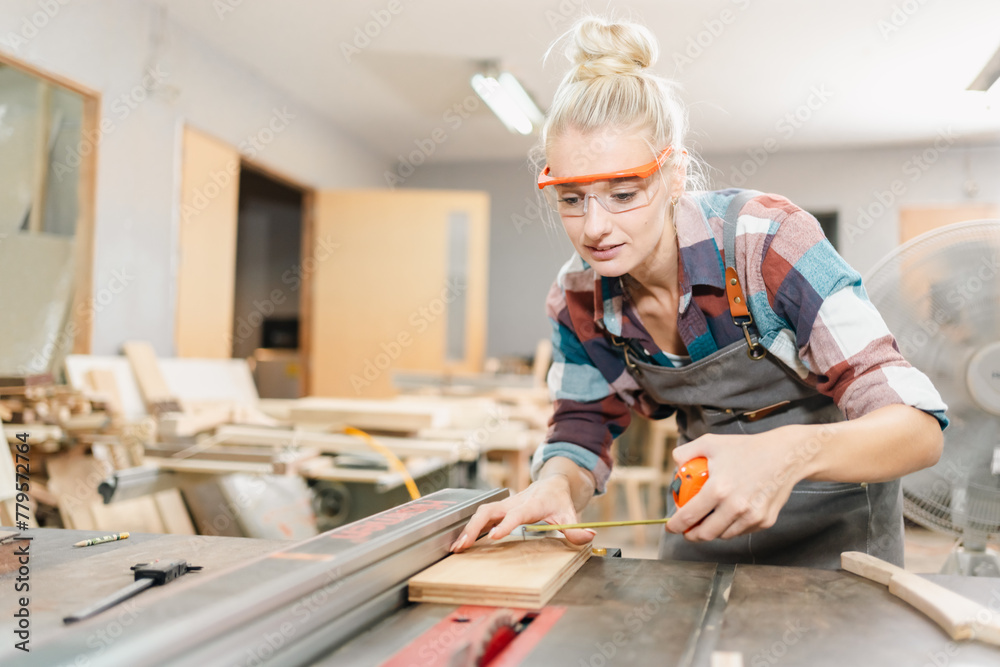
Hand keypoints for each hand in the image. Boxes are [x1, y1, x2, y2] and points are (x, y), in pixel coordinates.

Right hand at [449, 474, 596, 551]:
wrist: (552, 484)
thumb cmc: (559, 501)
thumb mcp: (570, 514)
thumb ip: (576, 528)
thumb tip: (588, 537)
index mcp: (532, 504)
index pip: (516, 514)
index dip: (505, 525)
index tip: (493, 537)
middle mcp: (514, 502)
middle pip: (490, 511)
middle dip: (474, 526)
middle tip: (463, 545)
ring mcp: (504, 505)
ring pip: (482, 513)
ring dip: (468, 529)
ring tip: (457, 547)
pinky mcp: (499, 510)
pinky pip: (481, 517)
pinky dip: (470, 529)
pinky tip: (461, 543)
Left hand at [665, 425, 811, 541]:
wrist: (785, 455)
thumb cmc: (746, 448)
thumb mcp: (711, 443)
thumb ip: (686, 453)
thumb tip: (675, 466)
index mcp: (719, 489)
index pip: (689, 516)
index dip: (675, 525)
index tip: (671, 527)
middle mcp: (735, 507)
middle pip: (705, 534)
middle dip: (692, 535)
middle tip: (688, 529)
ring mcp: (752, 517)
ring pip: (723, 535)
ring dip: (712, 531)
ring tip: (708, 520)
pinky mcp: (765, 521)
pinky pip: (741, 531)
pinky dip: (732, 526)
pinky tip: (730, 513)